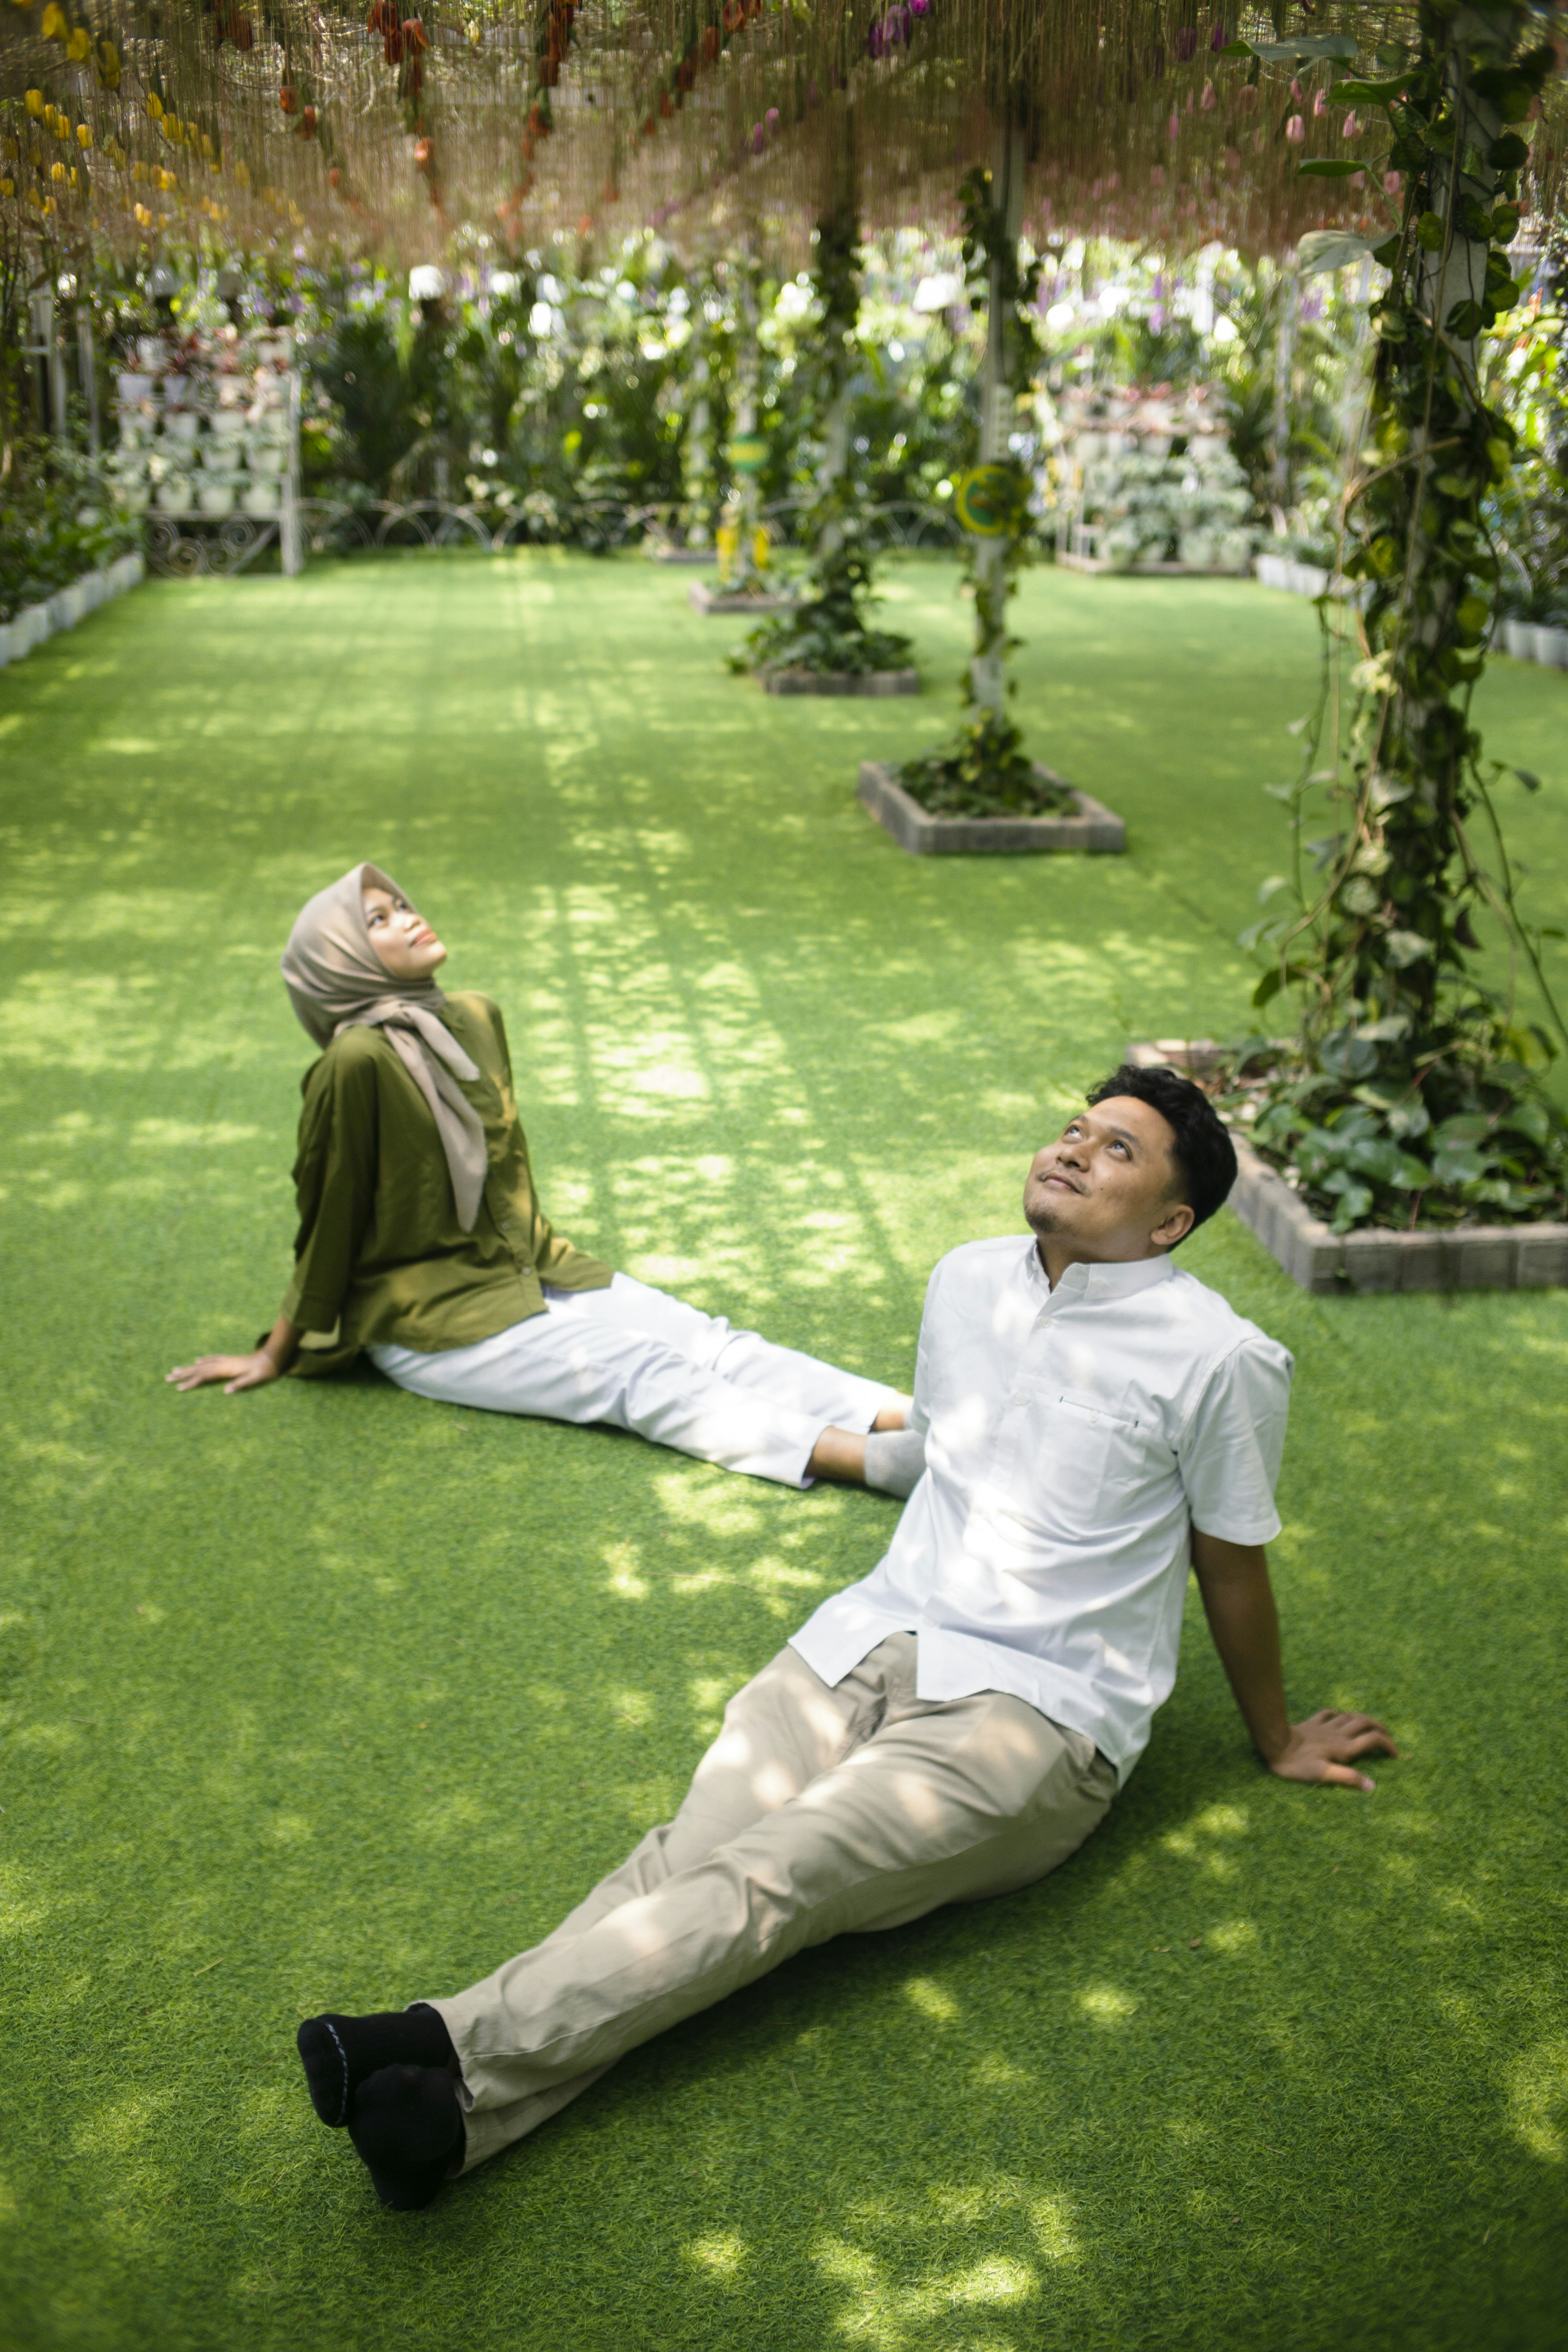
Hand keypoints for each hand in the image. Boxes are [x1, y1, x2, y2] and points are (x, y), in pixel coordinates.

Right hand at [166, 1350, 283, 1395]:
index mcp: (227, 1369)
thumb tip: (226, 1391)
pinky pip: (211, 1360)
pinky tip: (197, 1361)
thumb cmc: (265, 1371)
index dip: (192, 1382)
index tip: (179, 1388)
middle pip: (199, 1369)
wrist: (273, 1357)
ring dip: (189, 1367)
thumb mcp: (255, 1380)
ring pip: (203, 1364)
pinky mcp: (229, 1360)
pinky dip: (202, 1361)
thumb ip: (241, 1384)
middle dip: (183, 1374)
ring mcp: (226, 1360)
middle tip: (167, 1377)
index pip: (205, 1376)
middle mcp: (223, 1363)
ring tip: (176, 1369)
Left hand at [1266, 1708, 1397, 1791]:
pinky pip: (1327, 1713)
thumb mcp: (1324, 1775)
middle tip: (1387, 1736)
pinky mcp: (1311, 1723)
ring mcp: (1325, 1726)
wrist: (1274, 1744)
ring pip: (1349, 1716)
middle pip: (1365, 1722)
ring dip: (1362, 1719)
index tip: (1395, 1755)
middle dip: (1379, 1727)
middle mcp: (1338, 1734)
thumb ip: (1348, 1778)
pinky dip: (1336, 1714)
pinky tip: (1337, 1716)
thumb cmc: (1298, 1764)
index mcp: (1344, 1748)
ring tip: (1368, 1726)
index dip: (1388, 1745)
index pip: (1373, 1740)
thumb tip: (1372, 1785)